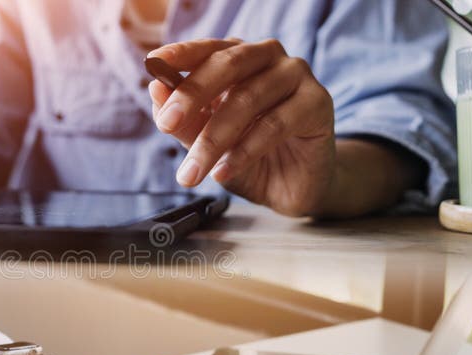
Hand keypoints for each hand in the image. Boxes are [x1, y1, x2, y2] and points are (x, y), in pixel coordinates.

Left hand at [148, 38, 335, 216]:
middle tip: (166, 124)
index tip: (153, 65)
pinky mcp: (318, 103)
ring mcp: (296, 76)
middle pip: (227, 65)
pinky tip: (223, 173)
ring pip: (247, 99)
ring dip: (214, 139)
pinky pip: (275, 123)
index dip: (180, 55)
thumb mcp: (208, 144)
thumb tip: (156, 91)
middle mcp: (267, 58)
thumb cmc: (249, 158)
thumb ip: (184, 121)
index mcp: (238, 58)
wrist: (292, 188)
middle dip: (191, 95)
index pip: (206, 48)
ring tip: (192, 172)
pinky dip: (244, 151)